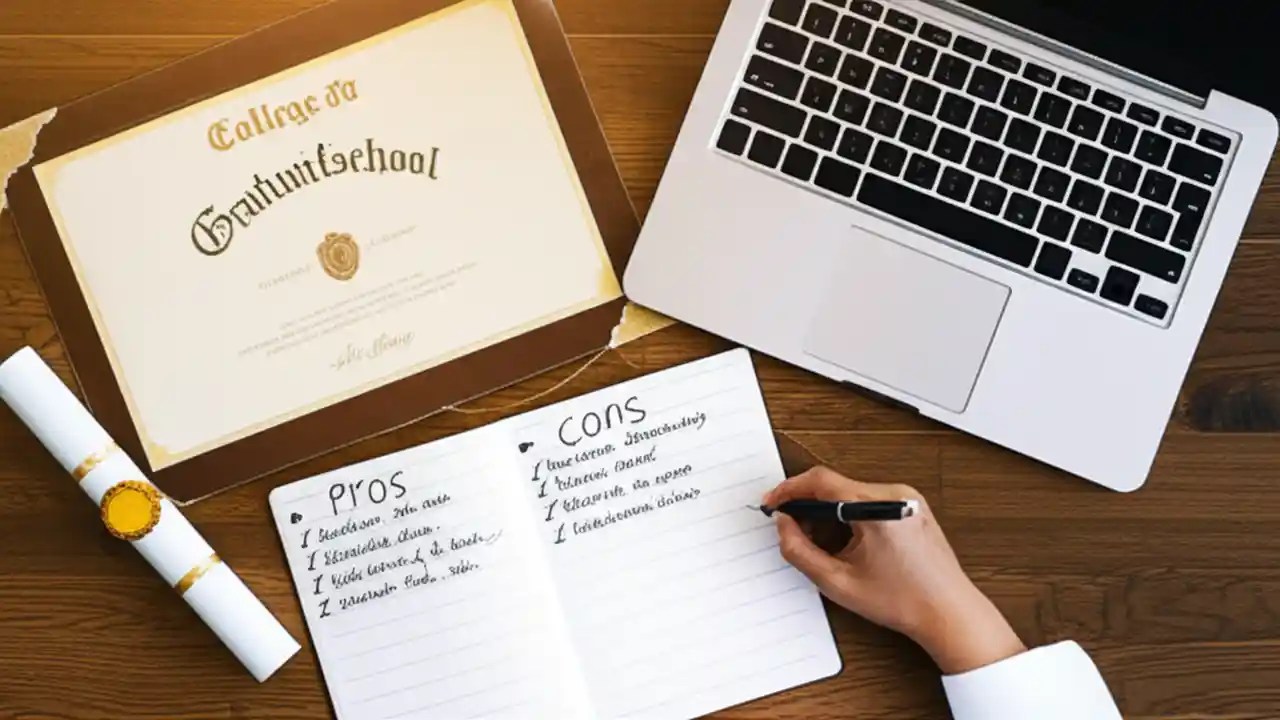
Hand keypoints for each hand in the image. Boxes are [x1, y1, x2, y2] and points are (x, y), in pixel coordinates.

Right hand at [764, 467, 1025, 674]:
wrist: (948, 612)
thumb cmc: (903, 602)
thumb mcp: (837, 582)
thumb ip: (798, 550)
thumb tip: (783, 524)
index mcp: (877, 509)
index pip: (821, 481)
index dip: (789, 490)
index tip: (772, 502)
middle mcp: (895, 495)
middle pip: (835, 484)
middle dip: (808, 505)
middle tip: (793, 530)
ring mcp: (908, 497)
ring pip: (850, 491)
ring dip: (829, 510)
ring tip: (824, 542)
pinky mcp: (912, 504)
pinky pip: (869, 498)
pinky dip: (850, 512)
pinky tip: (848, 540)